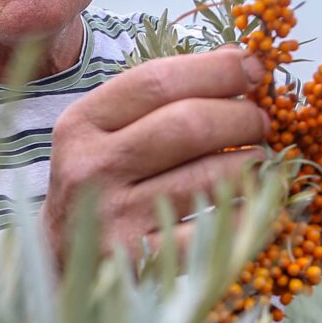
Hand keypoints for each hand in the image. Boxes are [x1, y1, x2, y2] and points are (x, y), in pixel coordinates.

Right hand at [42, 46, 269, 266]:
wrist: (61, 259)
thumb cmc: (100, 183)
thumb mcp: (107, 132)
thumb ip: (160, 97)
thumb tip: (239, 62)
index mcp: (82, 123)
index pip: (157, 81)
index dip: (216, 69)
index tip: (253, 69)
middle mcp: (93, 168)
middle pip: (188, 124)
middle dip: (241, 117)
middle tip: (260, 122)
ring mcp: (116, 218)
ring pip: (209, 175)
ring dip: (251, 162)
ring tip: (259, 159)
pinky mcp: (141, 260)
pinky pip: (214, 229)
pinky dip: (249, 211)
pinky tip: (255, 200)